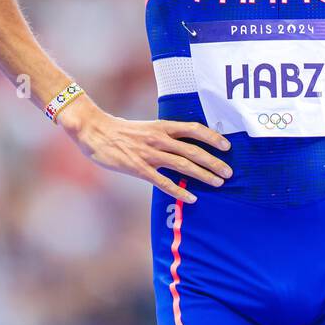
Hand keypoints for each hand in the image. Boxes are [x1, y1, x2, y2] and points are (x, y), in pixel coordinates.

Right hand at [58, 97, 231, 202]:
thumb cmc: (123, 131)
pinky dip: (179, 190)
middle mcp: (160, 139)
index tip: (227, 146)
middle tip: (229, 173)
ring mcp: (150, 154)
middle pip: (193, 150)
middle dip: (214, 162)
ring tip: (218, 183)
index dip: (212, 137)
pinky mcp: (139, 168)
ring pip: (183, 165)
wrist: (96, 131)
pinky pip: (163, 182)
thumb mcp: (148, 127)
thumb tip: (187, 142)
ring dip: (203, 175)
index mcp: (163, 126)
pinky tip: (192, 198)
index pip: (194, 129)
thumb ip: (167, 135)